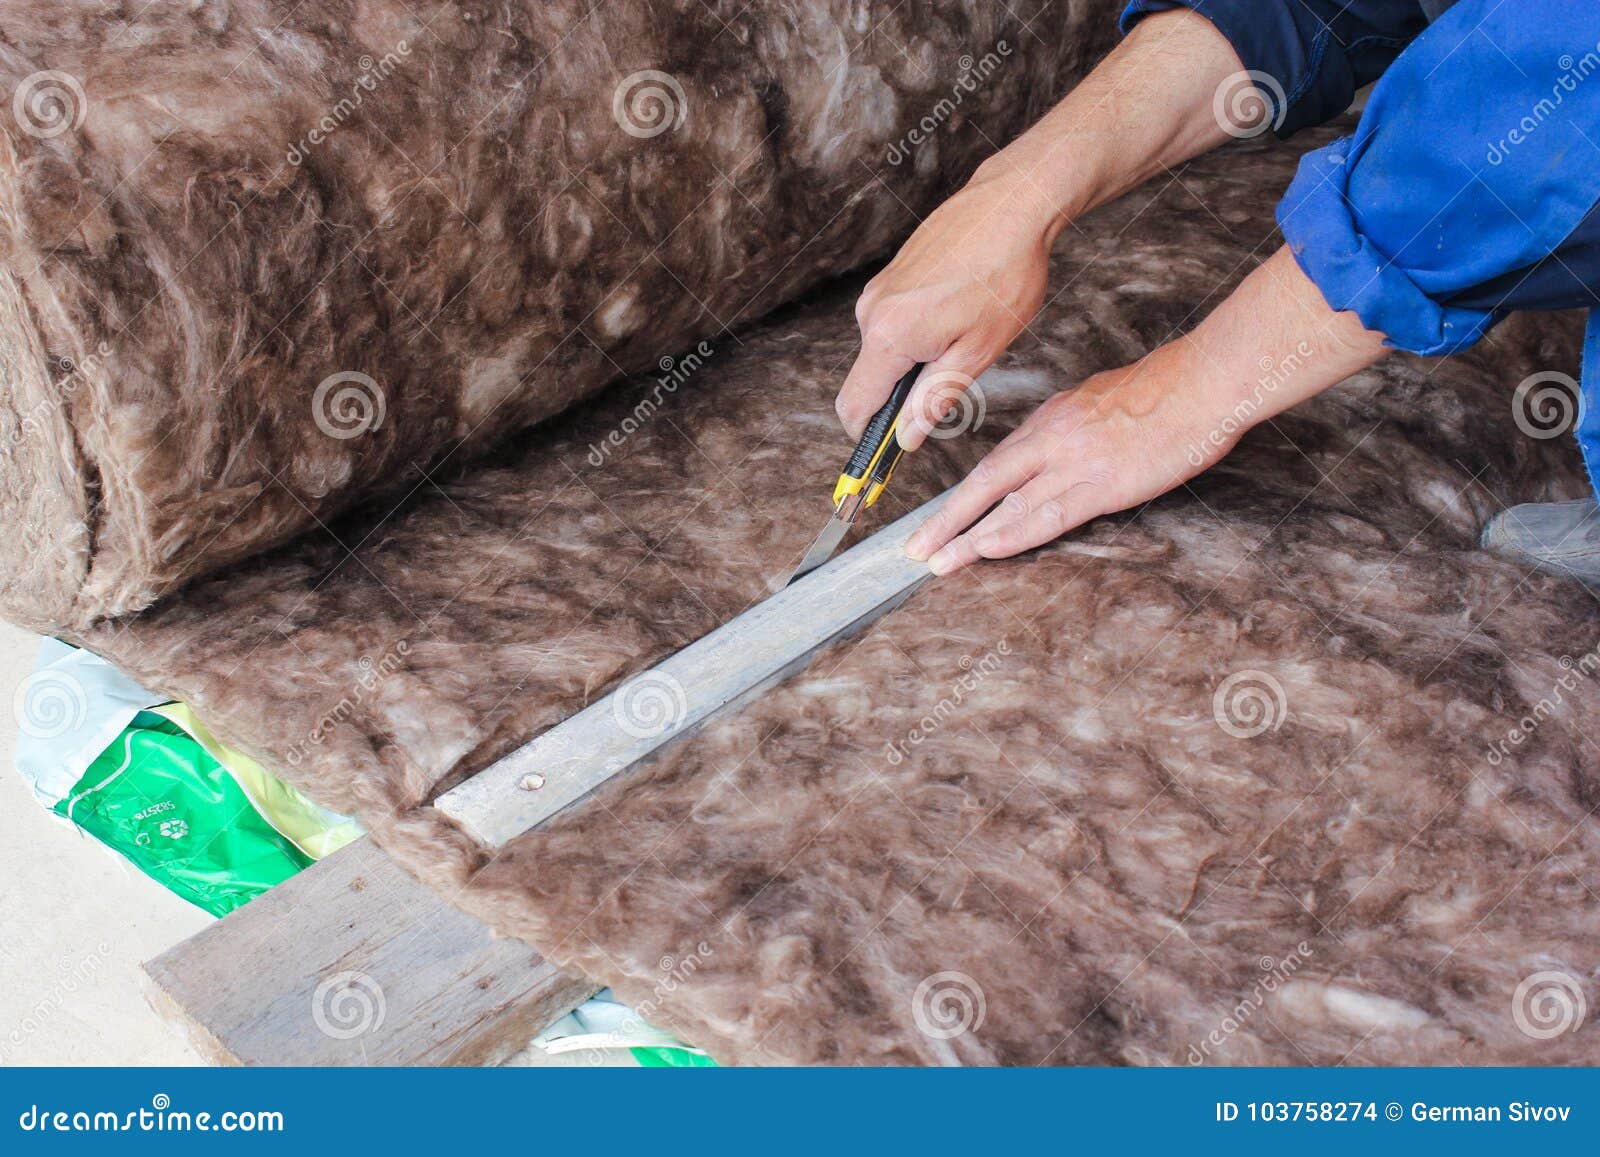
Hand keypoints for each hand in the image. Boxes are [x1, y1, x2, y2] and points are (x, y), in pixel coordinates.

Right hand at [834, 7, 1251, 447]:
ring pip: (884, 350)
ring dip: (914, 362)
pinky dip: (917, 334)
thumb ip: (935, 400)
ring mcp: (878, 289)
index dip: (865, 440)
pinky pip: (893, 322)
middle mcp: (870, 312)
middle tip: (954, 386)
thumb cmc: (1005, 276)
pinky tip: (959, 313)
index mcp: (888, 336)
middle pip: (868, 380)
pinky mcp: (890, 274)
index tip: (882, 462)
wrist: (1013, 204)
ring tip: (967, 335)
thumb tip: (906, 439)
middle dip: (900, 398)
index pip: (855, 407)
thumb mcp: (978, 352)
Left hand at [904, 341, 1223, 573]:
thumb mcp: (1103, 399)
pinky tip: (985, 549)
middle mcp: (1053, 438)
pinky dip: (1012, 534)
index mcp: (1053, 417)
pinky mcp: (1104, 484)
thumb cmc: (1168, 390)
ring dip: (967, 536)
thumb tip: (1055, 447)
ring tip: (937, 561)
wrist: (1206, 381)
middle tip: (914, 547)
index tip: (941, 517)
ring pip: (1008, 503)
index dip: (967, 494)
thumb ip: (1073, 426)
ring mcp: (1076, 461)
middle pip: (986, 481)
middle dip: (947, 518)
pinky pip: (1047, 514)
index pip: (998, 461)